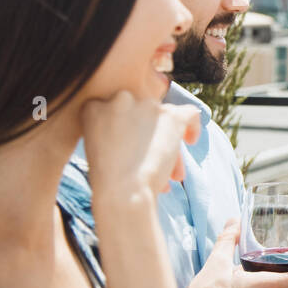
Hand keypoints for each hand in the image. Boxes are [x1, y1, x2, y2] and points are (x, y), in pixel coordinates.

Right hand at [81, 93, 199, 199]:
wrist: (122, 190)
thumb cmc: (108, 178)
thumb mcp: (97, 145)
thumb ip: (113, 128)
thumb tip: (140, 127)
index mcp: (95, 105)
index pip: (119, 109)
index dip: (129, 128)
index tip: (131, 147)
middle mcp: (120, 97)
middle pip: (143, 113)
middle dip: (149, 137)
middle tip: (151, 161)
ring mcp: (147, 104)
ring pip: (164, 118)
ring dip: (167, 142)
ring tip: (170, 171)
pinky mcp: (171, 115)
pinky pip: (189, 113)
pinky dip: (193, 127)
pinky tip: (191, 141)